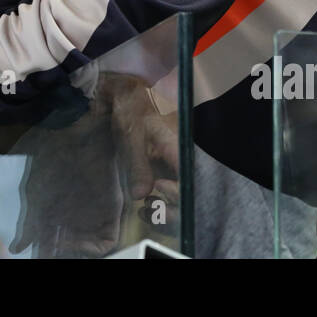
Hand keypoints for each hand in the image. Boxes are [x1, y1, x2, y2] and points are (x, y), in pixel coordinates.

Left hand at [105, 73, 179, 208]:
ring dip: (166, 215)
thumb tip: (141, 196)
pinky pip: (170, 200)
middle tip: (151, 207)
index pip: (190, 180)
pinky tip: (143, 209)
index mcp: (181, 149)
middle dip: (173, 211)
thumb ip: (138, 165)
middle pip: (190, 197)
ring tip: (144, 211)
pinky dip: (160, 211)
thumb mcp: (133, 137)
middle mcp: (183, 163)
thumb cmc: (132, 114)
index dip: (178, 192)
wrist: (126, 101)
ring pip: (182, 204)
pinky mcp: (167, 176)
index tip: (158, 187)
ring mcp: (176, 171)